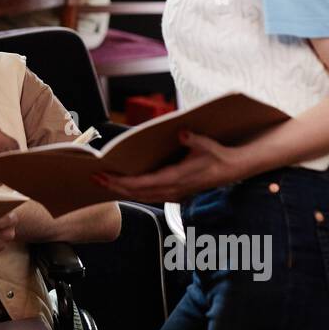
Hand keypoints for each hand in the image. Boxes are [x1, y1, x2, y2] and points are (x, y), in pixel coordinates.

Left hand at [91, 131, 246, 203]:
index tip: (105, 176)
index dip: (122, 182)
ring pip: (143, 196)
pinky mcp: (176, 195)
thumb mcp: (207, 145)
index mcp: (177, 178)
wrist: (232, 170)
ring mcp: (174, 194)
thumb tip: (182, 132)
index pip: (142, 183)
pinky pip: (150, 196)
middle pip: (137, 192)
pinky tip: (124, 187)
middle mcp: (173, 190)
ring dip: (123, 190)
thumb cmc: (218, 156)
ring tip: (105, 182)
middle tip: (95, 178)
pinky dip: (135, 192)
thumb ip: (193, 140)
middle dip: (115, 186)